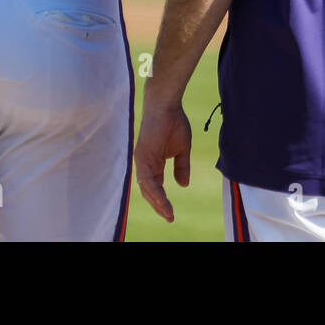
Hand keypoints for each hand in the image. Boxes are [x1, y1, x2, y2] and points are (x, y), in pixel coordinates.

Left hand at [135, 100, 191, 222]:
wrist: (167, 105)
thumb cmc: (174, 122)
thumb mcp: (182, 149)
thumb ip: (181, 167)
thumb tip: (182, 185)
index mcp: (153, 163)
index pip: (156, 187)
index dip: (163, 201)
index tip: (172, 214)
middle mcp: (145, 164)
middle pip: (149, 191)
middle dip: (159, 206)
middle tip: (170, 218)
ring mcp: (142, 160)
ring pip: (146, 188)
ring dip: (157, 202)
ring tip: (168, 213)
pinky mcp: (141, 156)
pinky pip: (146, 179)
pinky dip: (154, 191)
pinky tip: (162, 200)